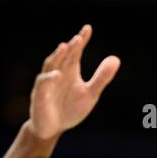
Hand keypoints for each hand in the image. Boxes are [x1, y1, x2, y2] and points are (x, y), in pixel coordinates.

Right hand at [27, 24, 119, 139]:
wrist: (53, 128)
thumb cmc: (70, 108)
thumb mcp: (90, 93)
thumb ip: (102, 77)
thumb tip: (116, 58)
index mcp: (70, 70)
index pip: (76, 52)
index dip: (81, 40)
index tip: (88, 28)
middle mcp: (58, 73)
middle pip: (64, 56)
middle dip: (71, 47)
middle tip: (79, 37)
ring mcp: (48, 83)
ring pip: (51, 66)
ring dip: (58, 56)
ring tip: (66, 46)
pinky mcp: (40, 95)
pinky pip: (43, 84)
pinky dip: (50, 78)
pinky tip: (58, 74)